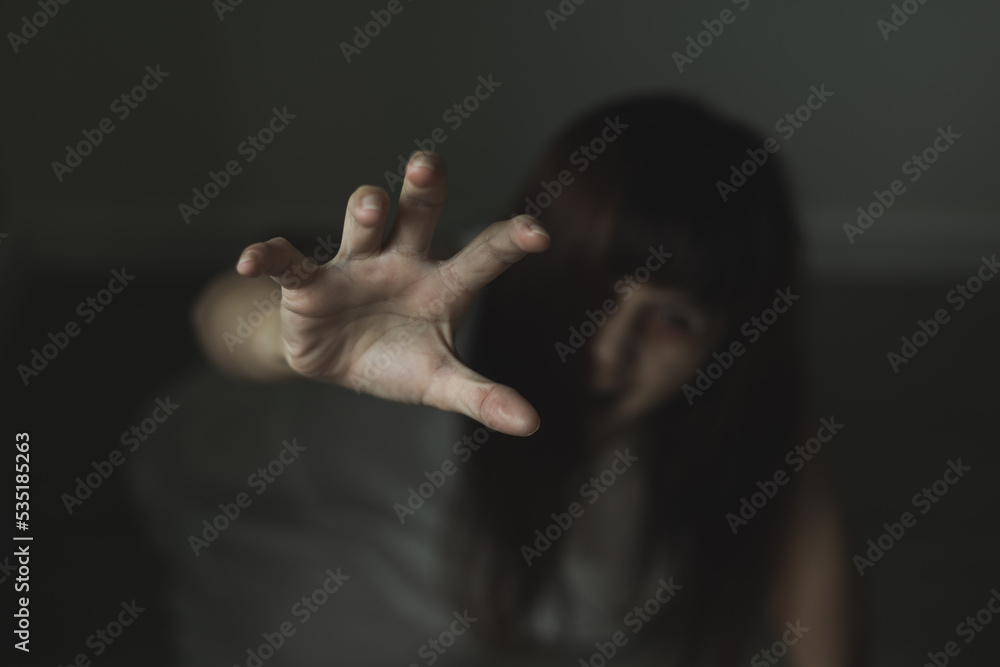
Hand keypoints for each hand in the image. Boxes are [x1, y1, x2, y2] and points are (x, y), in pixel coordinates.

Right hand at [235, 151, 549, 435]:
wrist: (336, 364)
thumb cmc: (398, 361)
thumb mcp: (440, 382)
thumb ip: (482, 396)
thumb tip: (532, 424)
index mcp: (442, 284)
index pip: (482, 256)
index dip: (509, 241)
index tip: (539, 233)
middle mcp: (402, 261)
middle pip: (417, 213)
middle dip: (423, 187)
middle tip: (428, 166)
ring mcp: (355, 266)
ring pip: (362, 223)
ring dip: (365, 208)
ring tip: (371, 202)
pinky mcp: (309, 283)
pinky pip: (288, 262)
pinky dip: (269, 257)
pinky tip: (250, 262)